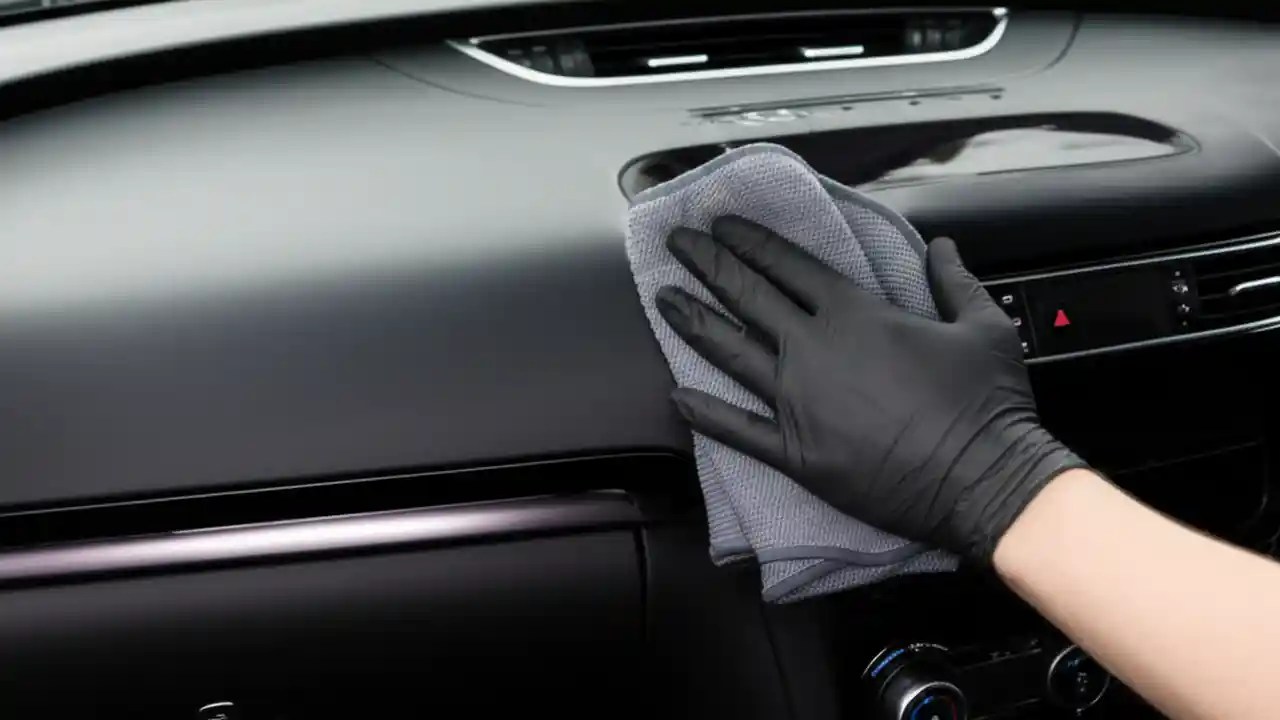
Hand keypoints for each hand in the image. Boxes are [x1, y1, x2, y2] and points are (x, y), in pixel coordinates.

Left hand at [656, 216, 1084, 562]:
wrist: (983, 480)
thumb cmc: (987, 403)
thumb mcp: (982, 325)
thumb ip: (952, 280)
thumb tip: (941, 246)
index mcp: (856, 314)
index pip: (788, 264)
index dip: (750, 241)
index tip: (721, 226)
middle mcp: (815, 350)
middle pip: (747, 296)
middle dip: (707, 264)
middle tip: (676, 244)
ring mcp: (798, 403)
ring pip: (730, 352)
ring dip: (692, 321)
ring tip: (664, 300)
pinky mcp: (795, 453)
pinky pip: (737, 430)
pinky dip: (704, 412)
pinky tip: (676, 397)